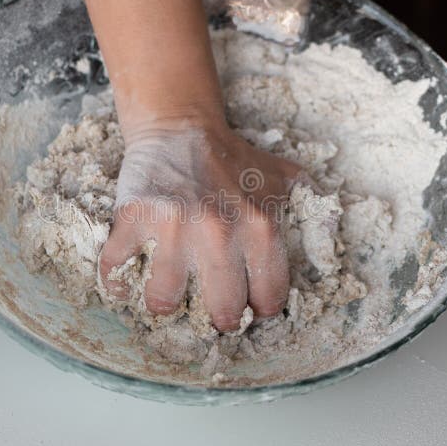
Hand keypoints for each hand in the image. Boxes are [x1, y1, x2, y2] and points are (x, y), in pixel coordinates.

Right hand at [99, 121, 300, 330]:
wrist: (181, 128)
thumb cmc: (232, 159)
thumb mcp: (281, 178)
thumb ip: (309, 204)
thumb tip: (330, 230)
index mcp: (261, 229)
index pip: (268, 299)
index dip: (258, 307)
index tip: (248, 304)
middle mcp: (219, 233)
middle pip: (222, 312)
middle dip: (219, 317)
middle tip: (212, 309)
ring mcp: (173, 228)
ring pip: (164, 300)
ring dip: (165, 303)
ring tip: (169, 293)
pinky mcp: (134, 219)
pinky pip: (116, 271)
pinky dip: (117, 284)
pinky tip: (128, 281)